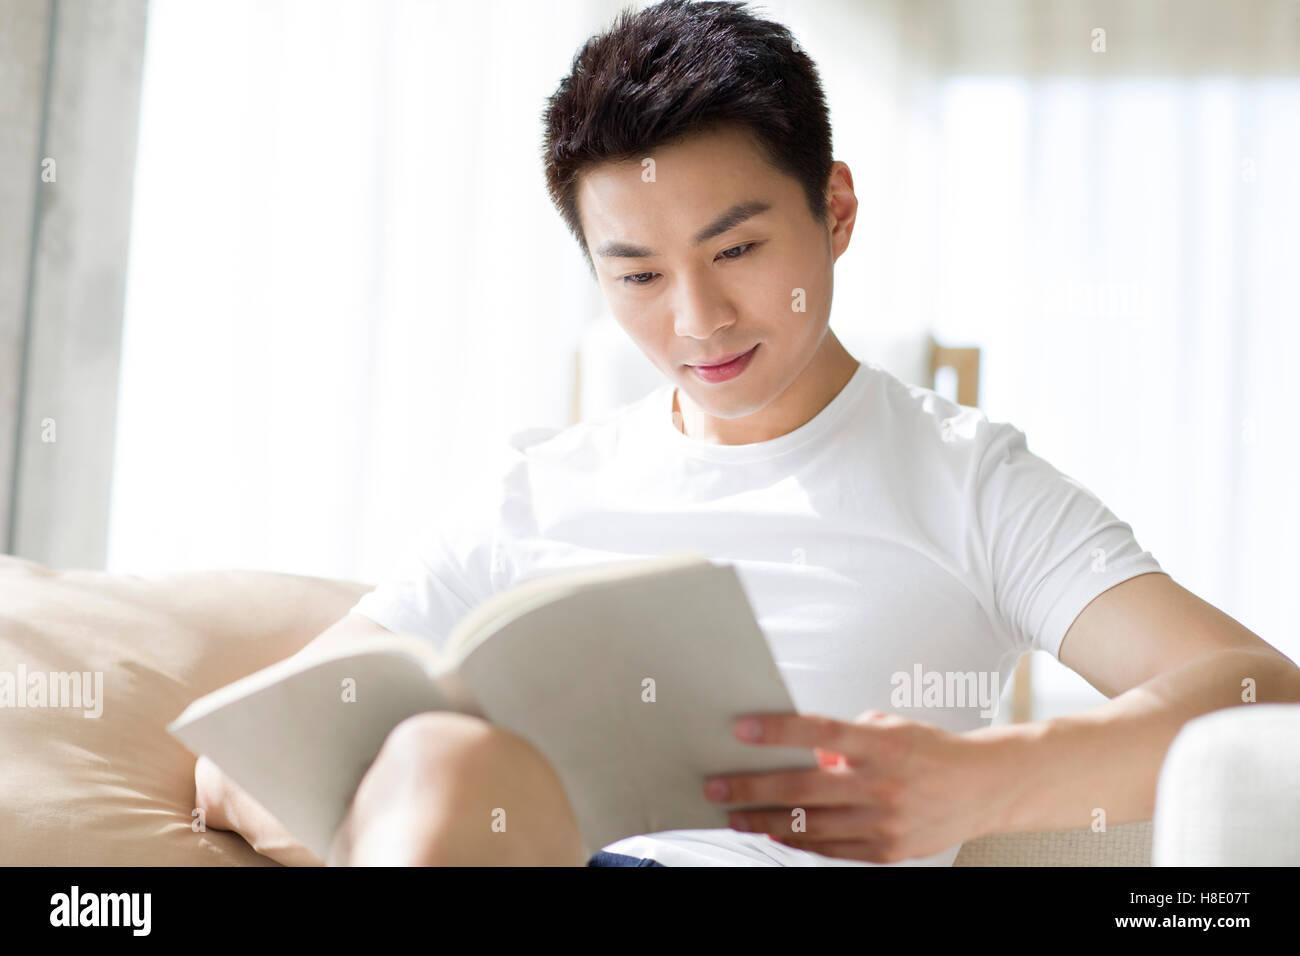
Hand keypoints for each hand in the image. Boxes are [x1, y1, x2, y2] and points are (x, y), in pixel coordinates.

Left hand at [702, 710, 1009, 862]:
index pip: (820, 732)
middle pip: (802, 787)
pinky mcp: (887, 850)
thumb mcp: (889, 728)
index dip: (778, 730)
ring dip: (765, 820)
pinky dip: (799, 842)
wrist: (985, 787)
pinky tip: (774, 834)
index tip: (742, 728)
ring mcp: (884, 821)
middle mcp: (881, 784)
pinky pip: (831, 849)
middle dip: (751, 789)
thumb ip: (845, 738)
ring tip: (733, 816)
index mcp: (881, 744)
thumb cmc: (931, 751)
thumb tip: (805, 753)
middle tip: (716, 789)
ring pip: (810, 825)